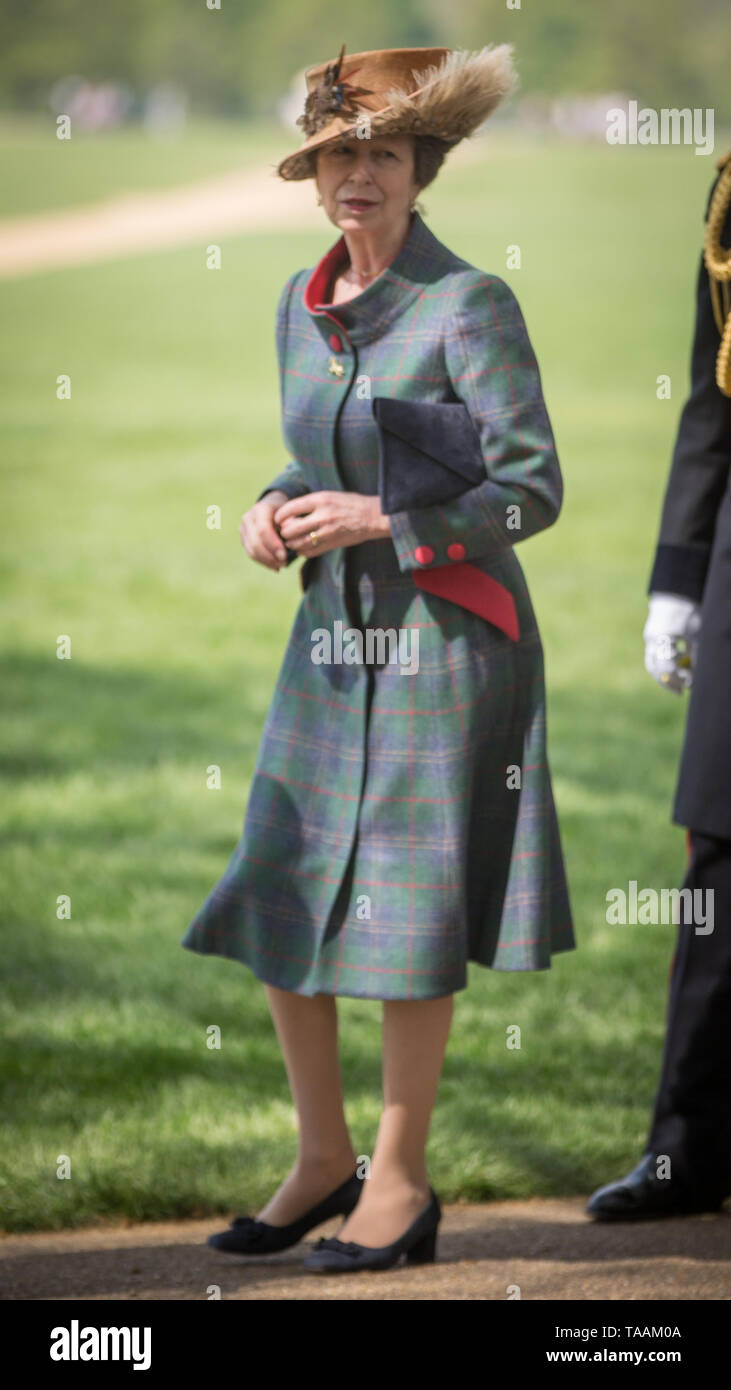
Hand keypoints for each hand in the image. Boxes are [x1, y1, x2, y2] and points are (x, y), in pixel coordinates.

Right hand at [239, 491, 289, 570]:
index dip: (273, 545)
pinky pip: (251, 553)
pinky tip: (275, 566)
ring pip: (251, 550)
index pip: (263, 530)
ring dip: (267, 561)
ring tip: (280, 566)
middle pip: (255, 542)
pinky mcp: (243, 538)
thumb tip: (289, 543)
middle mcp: (248, 517)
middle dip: (270, 556)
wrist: (274, 507)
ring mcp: (243, 528)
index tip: (284, 556)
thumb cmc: (286, 512)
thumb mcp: (293, 514)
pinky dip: (263, 562)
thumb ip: (293, 526)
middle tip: (284, 563)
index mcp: (261, 508)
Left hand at [273, 490, 390, 556]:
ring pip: (298, 543)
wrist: (372, 517)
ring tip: (291, 541)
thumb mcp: (329, 496)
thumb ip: (310, 504)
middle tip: (284, 532)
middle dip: (284, 532)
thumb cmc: (349, 504)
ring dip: (291, 543)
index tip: (277, 519)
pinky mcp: (332, 544)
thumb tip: (288, 513)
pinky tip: (302, 547)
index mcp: (320, 500)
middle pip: (290, 529)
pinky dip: (302, 551)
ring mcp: (327, 532)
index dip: (279, 516)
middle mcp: (322, 516)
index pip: (290, 508)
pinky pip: (309, 552)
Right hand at [643, 592, 701, 693]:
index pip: (666, 666)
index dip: (676, 679)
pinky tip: (676, 666)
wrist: (677, 594)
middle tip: (680, 692)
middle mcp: (652, 640)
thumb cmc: (689, 612)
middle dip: (668, 682)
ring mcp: (649, 638)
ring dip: (664, 676)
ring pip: (651, 664)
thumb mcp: (697, 635)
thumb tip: (694, 678)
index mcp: (662, 637)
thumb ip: (695, 656)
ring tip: (677, 683)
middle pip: (655, 669)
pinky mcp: (651, 637)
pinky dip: (664, 664)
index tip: (686, 687)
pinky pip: (653, 656)